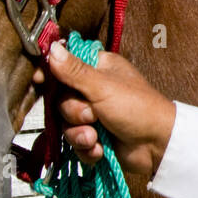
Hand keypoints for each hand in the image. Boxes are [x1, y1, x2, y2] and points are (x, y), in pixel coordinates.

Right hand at [41, 41, 175, 177]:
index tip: (40, 81)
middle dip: (74, 113)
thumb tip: (52, 48)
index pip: (63, 66)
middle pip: (60, 100)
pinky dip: (87, 149)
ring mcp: (94, 115)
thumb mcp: (103, 86)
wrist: (158, 145)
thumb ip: (74, 71)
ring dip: (80, 134)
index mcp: (97, 69)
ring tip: (97, 136)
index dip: (50, 75)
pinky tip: (100, 149)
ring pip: (66, 124)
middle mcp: (93, 90)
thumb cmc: (139, 108)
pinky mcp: (95, 137)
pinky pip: (75, 144)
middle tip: (92, 115)